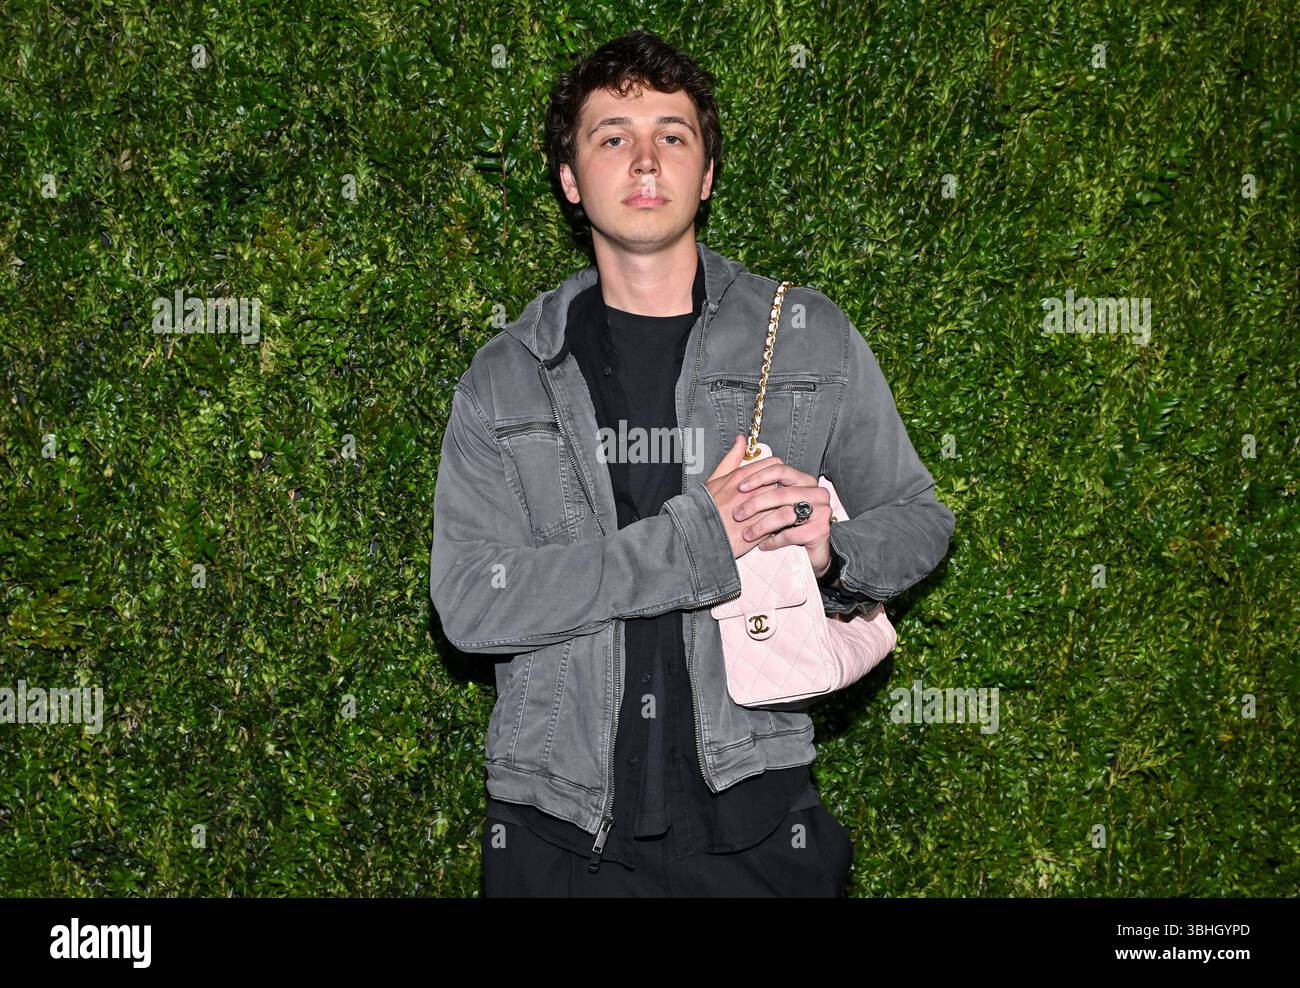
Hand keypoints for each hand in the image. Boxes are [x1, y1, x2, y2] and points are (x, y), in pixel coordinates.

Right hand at [706, 435, 802, 559]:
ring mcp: (757, 512)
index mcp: (742, 478)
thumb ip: (731, 459)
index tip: (777, 478)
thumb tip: (741, 440)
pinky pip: (780, 526)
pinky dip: (783, 526)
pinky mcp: (760, 532)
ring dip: (786, 506)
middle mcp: (752, 493)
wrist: (698, 535)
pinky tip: (780, 526)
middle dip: (784, 488)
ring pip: (784, 504)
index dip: (778, 471)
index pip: (773, 465)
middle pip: (782, 483)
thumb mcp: (716, 478)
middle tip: (783, 494)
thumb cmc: (705, 507)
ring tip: (784, 510)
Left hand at [732, 451, 833, 577]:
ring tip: (746, 534)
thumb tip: (740, 440)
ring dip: (761, 525)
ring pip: (785, 514)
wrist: (807, 552)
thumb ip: (750, 468)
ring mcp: (822, 510)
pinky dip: (774, 541)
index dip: (758, 476)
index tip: (739, 487)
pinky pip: (792, 534)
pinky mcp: (821, 530)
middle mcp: (815, 491)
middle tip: (737, 515)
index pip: (779, 469)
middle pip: (780, 492)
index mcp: (803, 480)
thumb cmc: (783, 523)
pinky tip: (762, 545)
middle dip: (755, 504)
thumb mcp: (765, 496)